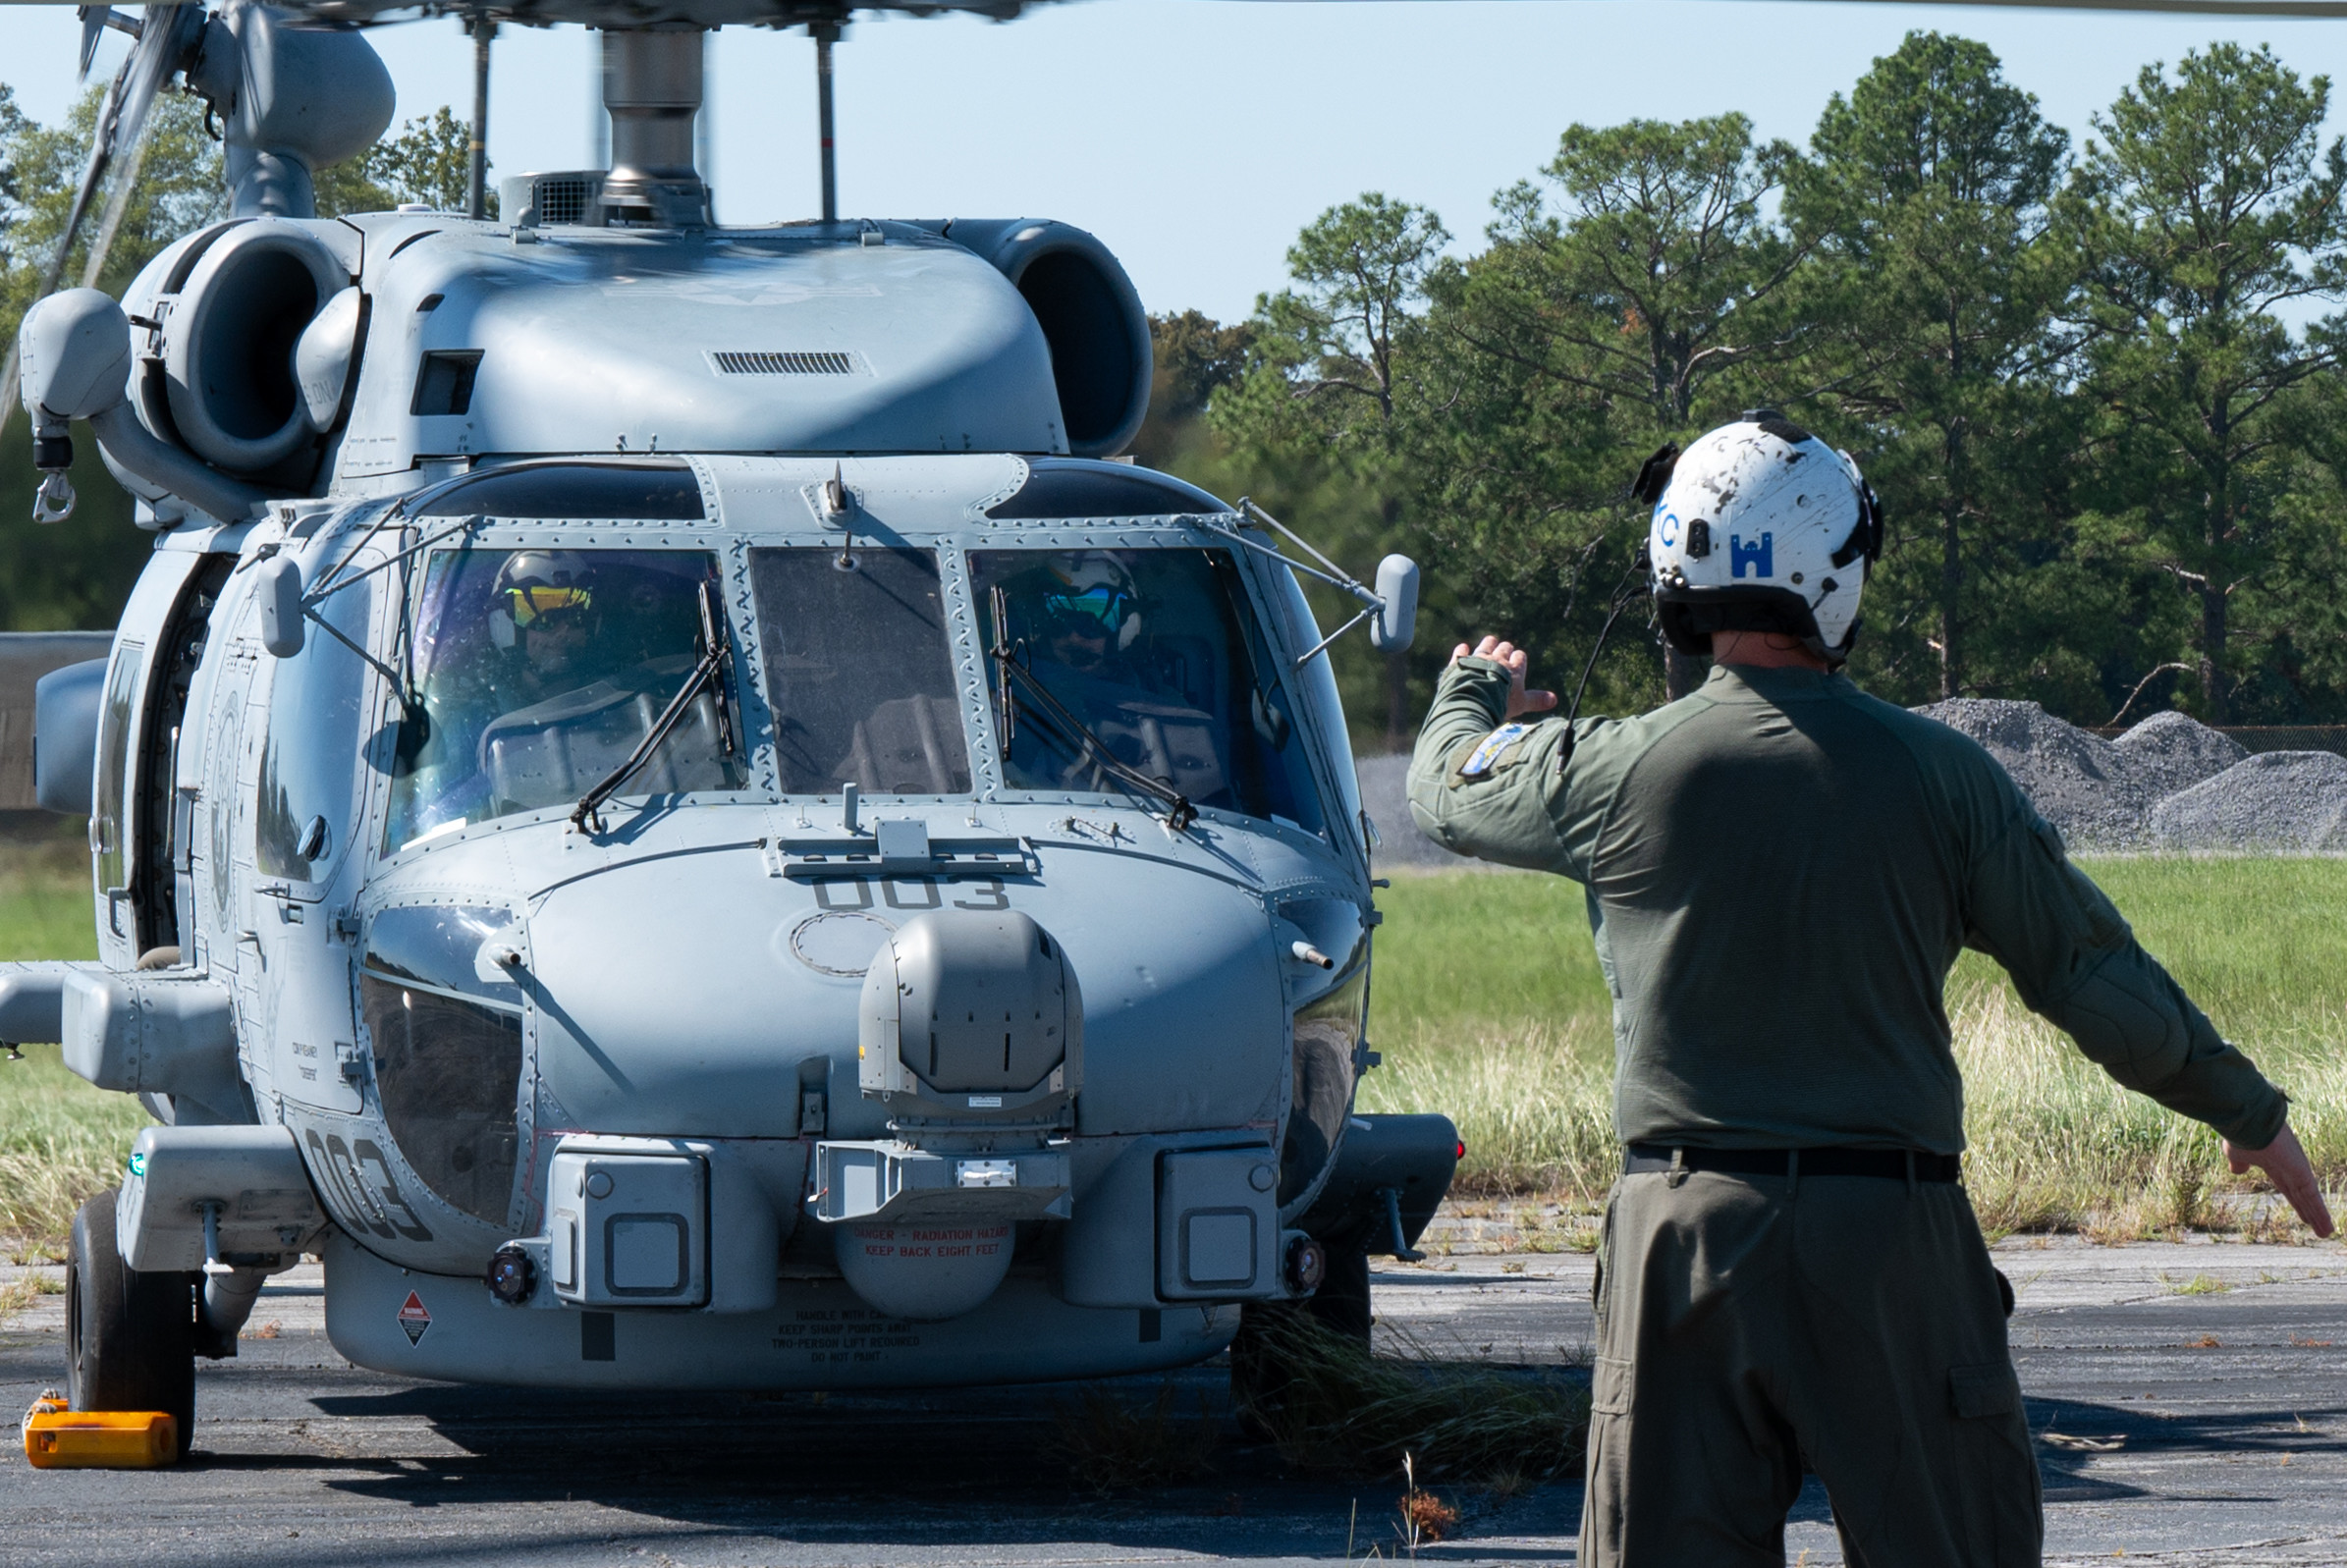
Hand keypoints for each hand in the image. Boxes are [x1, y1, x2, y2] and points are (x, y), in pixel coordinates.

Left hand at [1450, 635, 1557, 720]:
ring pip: (1486, 645)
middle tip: (1504, 651)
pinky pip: (1462, 652)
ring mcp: (1478, 659)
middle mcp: (1497, 660)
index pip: (1520, 658)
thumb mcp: (1521, 704)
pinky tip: (1463, 647)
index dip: (1519, 659)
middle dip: (1505, 649)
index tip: (1518, 660)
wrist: (1473, 700)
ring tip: (1490, 643)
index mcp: (1514, 669)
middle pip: (1504, 648)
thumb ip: (1536, 700)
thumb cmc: (1500, 704)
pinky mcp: (1460, 662)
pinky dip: (1463, 650)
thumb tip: (1554, 699)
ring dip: (1488, 644)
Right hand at [2224, 1122, 2333, 1237]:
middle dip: (2309, 1211)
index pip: (2288, 1188)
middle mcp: (2289, 1167)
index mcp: (2273, 1163)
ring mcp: (2297, 1170)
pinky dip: (2320, 1213)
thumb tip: (2236, 1171)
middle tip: (2320, 1227)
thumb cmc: (2240, 1135)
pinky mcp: (2302, 1173)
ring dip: (2318, 1217)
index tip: (2303, 1213)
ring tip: (2326, 1232)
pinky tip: (2326, 1227)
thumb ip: (2239, 1163)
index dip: (2296, 1201)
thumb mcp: (2236, 1153)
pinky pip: (2312, 1197)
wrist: (2247, 1123)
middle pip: (2302, 1196)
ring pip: (2310, 1198)